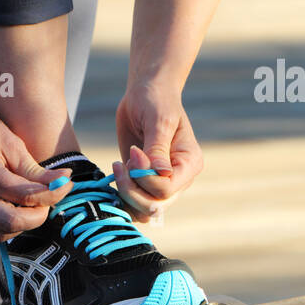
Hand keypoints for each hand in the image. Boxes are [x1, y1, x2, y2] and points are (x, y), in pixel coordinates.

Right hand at [0, 97, 72, 243]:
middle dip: (38, 216)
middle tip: (47, 200)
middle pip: (12, 223)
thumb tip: (64, 180)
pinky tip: (14, 210)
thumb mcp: (12, 143)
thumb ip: (37, 170)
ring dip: (22, 225)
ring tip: (31, 204)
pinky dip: (5, 229)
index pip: (26, 196)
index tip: (66, 185)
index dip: (53, 194)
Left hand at [114, 83, 203, 221]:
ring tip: (118, 167)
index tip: (132, 153)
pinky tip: (115, 174)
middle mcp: (179, 178)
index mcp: (189, 163)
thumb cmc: (156, 101)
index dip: (144, 178)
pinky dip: (120, 197)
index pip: (166, 189)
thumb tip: (161, 172)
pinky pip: (133, 204)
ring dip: (125, 195)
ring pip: (144, 210)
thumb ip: (157, 147)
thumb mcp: (158, 120)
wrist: (146, 94)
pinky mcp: (144, 183)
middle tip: (119, 165)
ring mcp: (162, 183)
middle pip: (156, 205)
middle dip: (132, 190)